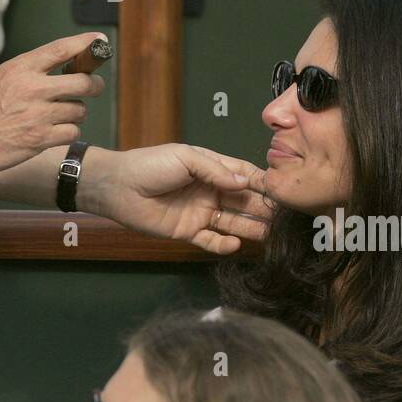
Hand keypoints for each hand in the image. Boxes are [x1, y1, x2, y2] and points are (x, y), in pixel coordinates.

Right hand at [0, 32, 106, 174]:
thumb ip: (26, 73)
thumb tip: (53, 71)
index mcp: (21, 68)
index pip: (61, 49)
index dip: (86, 43)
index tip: (100, 40)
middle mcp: (34, 88)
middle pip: (83, 82)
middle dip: (94, 84)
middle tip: (93, 86)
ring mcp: (39, 115)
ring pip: (79, 110)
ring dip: (76, 112)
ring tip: (63, 115)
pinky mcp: (41, 139)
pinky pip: (72, 132)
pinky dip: (69, 132)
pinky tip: (57, 131)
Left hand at [80, 145, 272, 254]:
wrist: (117, 187)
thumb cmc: (150, 165)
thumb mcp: (185, 157)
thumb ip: (216, 170)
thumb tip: (247, 181)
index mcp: (210, 168)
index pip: (243, 175)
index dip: (261, 182)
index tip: (282, 190)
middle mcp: (209, 191)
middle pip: (242, 201)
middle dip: (262, 208)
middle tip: (283, 217)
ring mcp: (200, 212)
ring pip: (232, 222)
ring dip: (250, 228)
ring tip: (269, 234)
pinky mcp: (188, 232)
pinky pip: (211, 240)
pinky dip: (224, 244)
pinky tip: (235, 244)